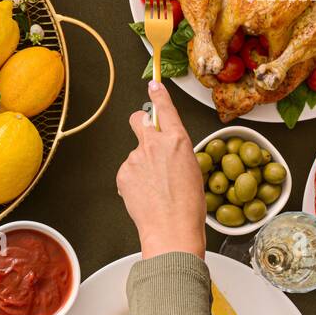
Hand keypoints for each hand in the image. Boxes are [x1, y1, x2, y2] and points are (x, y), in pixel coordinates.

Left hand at [115, 81, 205, 258]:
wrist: (171, 229)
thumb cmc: (188, 206)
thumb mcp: (193, 169)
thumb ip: (177, 152)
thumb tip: (169, 151)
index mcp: (177, 140)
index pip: (164, 108)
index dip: (158, 94)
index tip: (153, 86)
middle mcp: (154, 144)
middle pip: (138, 120)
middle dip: (141, 123)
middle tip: (146, 136)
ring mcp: (135, 158)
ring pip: (135, 152)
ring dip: (142, 164)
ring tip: (155, 187)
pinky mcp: (123, 173)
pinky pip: (128, 171)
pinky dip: (134, 180)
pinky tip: (145, 194)